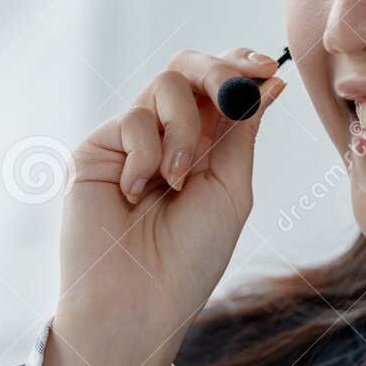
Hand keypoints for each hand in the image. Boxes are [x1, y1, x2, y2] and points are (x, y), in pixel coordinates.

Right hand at [42, 48, 286, 365]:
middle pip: (189, 68)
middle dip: (218, 71)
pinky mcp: (97, 150)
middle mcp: (167, 137)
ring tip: (176, 181)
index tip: (267, 66)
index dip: (241, 66)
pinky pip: (133, 120)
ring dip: (185, 132)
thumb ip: (241, 132)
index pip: (221, 87)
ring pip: (166, 87)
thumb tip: (268, 80)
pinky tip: (135, 195)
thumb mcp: (231, 189)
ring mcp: (130, 142)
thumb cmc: (189, 259)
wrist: (136, 300)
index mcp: (207, 147)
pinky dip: (147, 155)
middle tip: (234, 92)